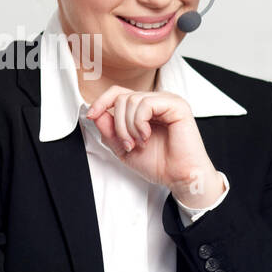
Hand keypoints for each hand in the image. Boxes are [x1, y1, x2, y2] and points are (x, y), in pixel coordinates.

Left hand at [85, 85, 223, 207]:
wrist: (180, 178)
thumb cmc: (159, 165)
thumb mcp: (123, 149)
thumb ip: (109, 131)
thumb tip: (95, 114)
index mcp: (145, 109)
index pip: (118, 93)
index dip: (101, 102)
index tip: (91, 115)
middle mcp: (156, 101)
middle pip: (121, 97)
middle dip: (118, 124)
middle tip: (128, 144)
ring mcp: (167, 101)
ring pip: (131, 100)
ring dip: (128, 126)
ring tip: (138, 143)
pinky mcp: (176, 105)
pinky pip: (146, 104)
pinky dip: (140, 123)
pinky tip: (147, 136)